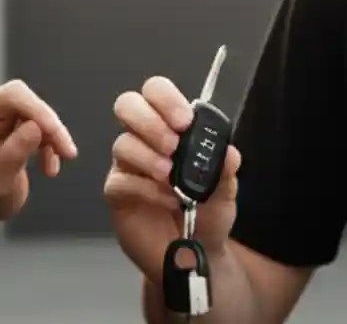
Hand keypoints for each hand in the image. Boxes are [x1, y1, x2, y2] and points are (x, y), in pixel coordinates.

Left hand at [0, 80, 77, 224]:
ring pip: (39, 114)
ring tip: (54, 167)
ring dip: (53, 138)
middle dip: (51, 127)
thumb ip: (13, 155)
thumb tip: (35, 127)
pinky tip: (49, 168)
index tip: (56, 134)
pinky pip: (42, 127)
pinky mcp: (16, 128)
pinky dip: (51, 145)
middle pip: (30, 102)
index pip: (14, 95)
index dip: (39, 110)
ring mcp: (3, 118)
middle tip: (67, 152)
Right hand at [103, 75, 241, 283]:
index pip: (157, 93)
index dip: (166, 99)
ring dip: (148, 157)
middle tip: (172, 145)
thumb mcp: (225, 192)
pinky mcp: (117, 193)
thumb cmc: (207, 215)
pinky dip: (146, 189)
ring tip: (170, 177)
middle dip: (149, 121)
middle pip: (127, 105)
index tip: (184, 121)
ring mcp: (128, 165)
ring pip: (122, 143)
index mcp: (171, 128)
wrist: (196, 254)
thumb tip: (229, 153)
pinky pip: (121, 181)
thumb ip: (225, 171)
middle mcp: (145, 139)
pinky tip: (167, 200)